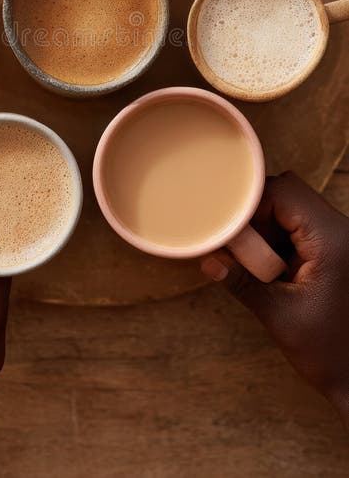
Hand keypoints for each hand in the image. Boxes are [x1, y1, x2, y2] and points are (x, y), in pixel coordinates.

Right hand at [201, 172, 348, 425]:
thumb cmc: (330, 353)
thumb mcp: (279, 316)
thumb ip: (242, 283)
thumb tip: (208, 261)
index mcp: (333, 239)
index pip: (285, 192)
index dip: (251, 204)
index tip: (227, 227)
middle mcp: (341, 231)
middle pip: (288, 194)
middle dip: (256, 216)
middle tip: (237, 247)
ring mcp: (340, 240)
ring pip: (292, 210)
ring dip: (265, 230)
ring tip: (254, 265)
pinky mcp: (335, 252)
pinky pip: (299, 230)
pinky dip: (277, 242)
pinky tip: (269, 271)